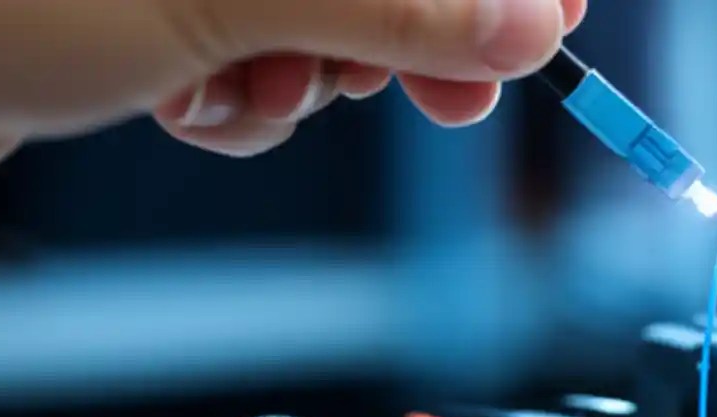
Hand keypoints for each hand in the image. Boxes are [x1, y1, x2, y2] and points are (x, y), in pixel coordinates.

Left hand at [0, 0, 585, 178]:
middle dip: (414, 39)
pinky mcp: (163, 7)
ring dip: (311, 81)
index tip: (553, 19)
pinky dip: (244, 104)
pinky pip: (258, 58)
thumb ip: (395, 7)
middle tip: (454, 103)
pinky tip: (190, 108)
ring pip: (328, 20)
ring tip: (249, 95)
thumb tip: (528, 24)